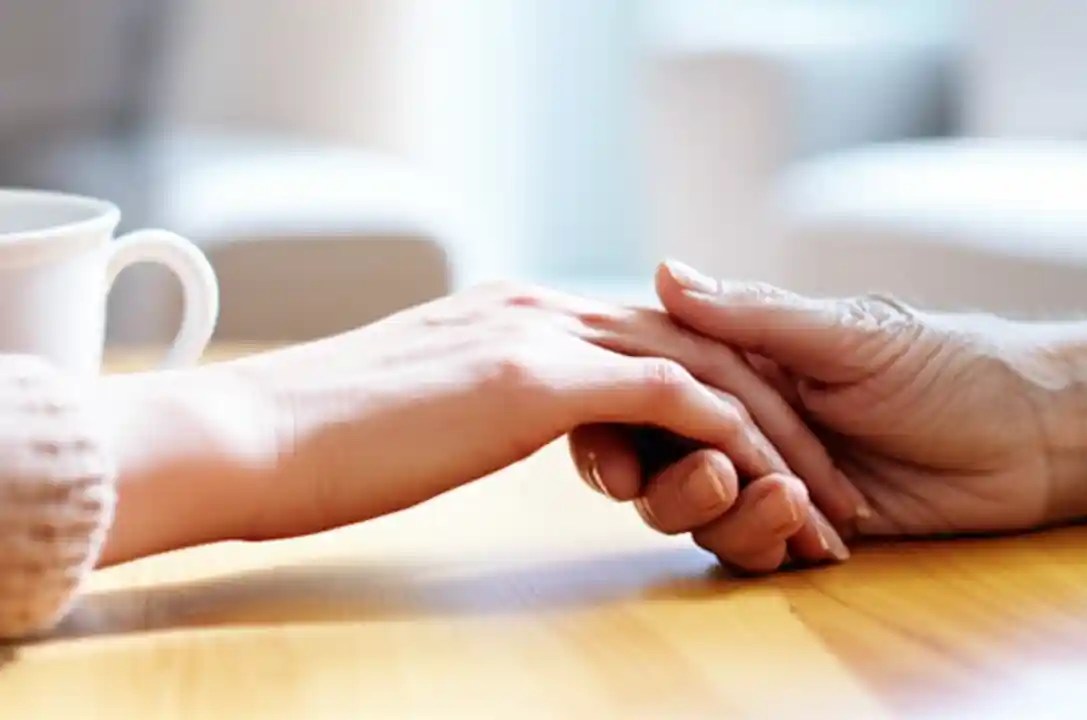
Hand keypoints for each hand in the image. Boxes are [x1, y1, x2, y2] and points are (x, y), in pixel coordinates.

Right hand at [166, 282, 851, 565]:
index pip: (648, 339)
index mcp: (515, 310)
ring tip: (820, 496)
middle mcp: (539, 304)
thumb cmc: (326, 444)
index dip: (716, 394)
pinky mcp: (535, 376)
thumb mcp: (425, 408)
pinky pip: (668, 395)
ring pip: (699, 365)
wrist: (253, 439)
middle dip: (769, 410)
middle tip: (822, 474)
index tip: (763, 455)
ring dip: (770, 434)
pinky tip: (768, 479)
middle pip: (694, 342)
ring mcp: (539, 332)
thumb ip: (480, 395)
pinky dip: (729, 436)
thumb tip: (499, 416)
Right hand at [622, 261, 1063, 537]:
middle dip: (676, 481)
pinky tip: (815, 538)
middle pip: (661, 463)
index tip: (617, 449)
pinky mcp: (802, 527)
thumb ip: (753, 315)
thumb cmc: (946, 365)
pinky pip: (752, 547)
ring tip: (790, 503)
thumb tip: (664, 272)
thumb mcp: (846, 334)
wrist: (1030, 439)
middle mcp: (744, 420)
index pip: (654, 391)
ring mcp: (771, 475)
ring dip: (728, 516)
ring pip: (698, 514)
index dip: (625, 421)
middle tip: (717, 477)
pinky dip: (768, 546)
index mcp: (741, 363)